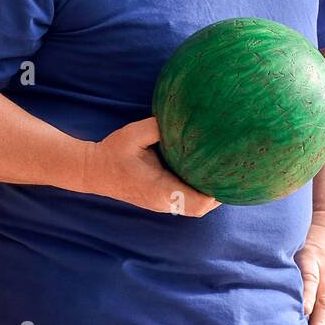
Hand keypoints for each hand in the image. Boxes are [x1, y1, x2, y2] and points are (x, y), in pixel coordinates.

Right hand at [86, 117, 219, 216]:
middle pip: (200, 208)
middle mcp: (162, 201)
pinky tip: (206, 174)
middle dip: (218, 194)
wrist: (93, 171)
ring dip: (209, 194)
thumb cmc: (113, 151)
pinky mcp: (159, 200)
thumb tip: (183, 117)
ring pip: (194, 207)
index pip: (196, 202)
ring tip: (223, 173)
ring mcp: (161, 204)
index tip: (227, 175)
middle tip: (231, 172)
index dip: (215, 194)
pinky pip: (185, 201)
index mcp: (159, 189)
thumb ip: (157, 126)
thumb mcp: (134, 134)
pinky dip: (198, 192)